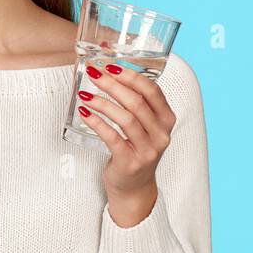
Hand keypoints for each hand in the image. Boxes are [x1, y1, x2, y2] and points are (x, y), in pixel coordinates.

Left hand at [76, 60, 176, 227]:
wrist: (134, 187)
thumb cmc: (135, 148)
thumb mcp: (145, 125)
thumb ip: (135, 101)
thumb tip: (109, 70)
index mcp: (167, 119)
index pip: (153, 91)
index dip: (131, 76)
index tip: (111, 65)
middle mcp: (161, 134)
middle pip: (137, 102)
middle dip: (113, 85)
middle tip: (94, 74)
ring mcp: (147, 150)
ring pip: (125, 119)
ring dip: (103, 103)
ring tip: (85, 94)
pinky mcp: (130, 162)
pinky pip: (112, 138)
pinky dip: (97, 123)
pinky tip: (85, 113)